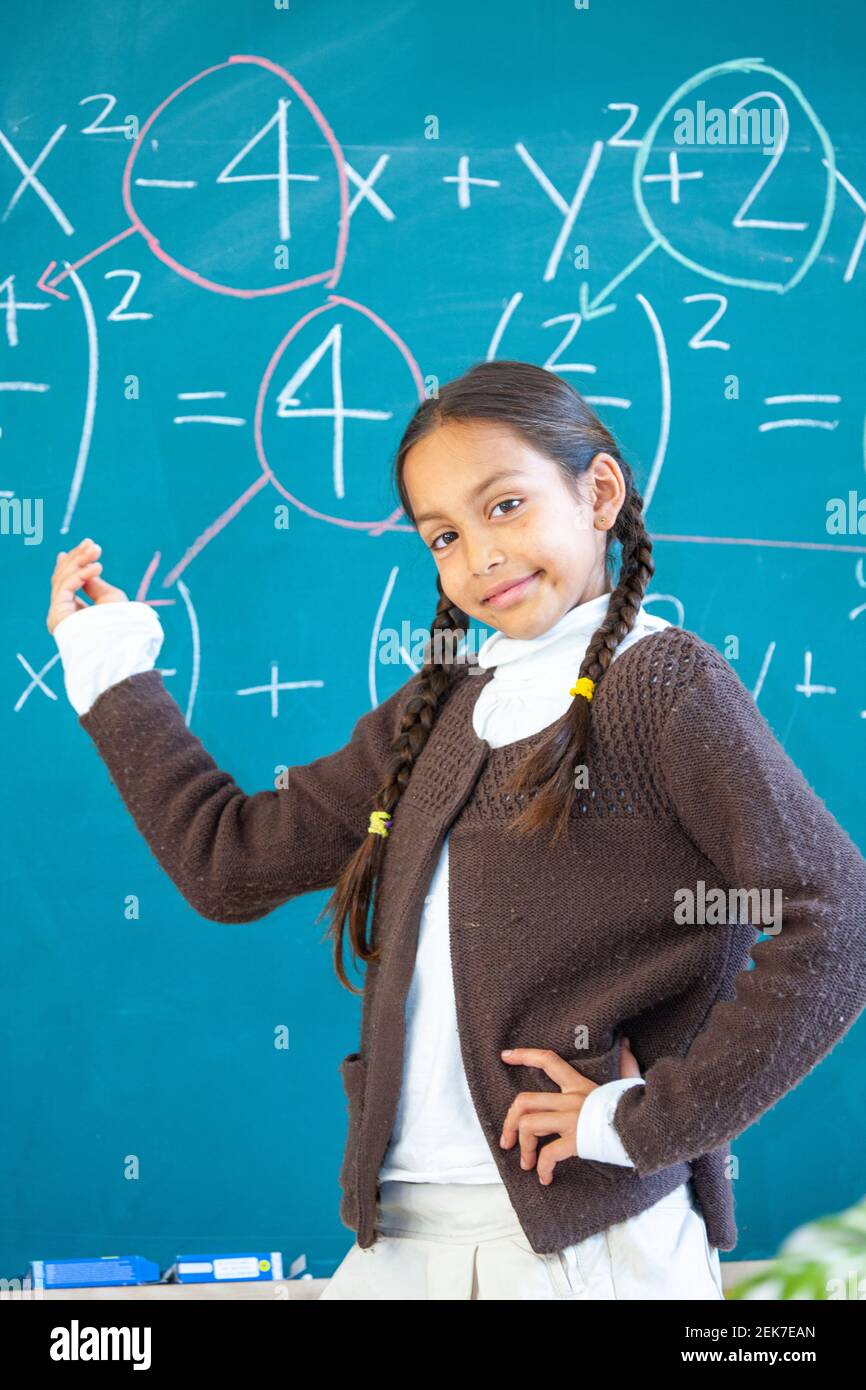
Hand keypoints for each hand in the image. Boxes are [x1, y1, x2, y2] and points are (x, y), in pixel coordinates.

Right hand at [46, 538, 128, 634]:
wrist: (121, 646)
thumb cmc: (120, 624)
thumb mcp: (110, 598)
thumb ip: (94, 582)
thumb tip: (84, 567)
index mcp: (75, 611)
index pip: (69, 582)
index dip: (75, 562)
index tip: (86, 544)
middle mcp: (64, 613)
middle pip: (63, 578)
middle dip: (77, 558)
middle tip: (92, 544)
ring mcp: (59, 614)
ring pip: (62, 580)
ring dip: (79, 562)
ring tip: (97, 551)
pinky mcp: (57, 615)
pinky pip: (65, 587)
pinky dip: (80, 574)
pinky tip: (97, 567)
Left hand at [498, 1035, 639, 1185]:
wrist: (648, 1127)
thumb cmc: (638, 1106)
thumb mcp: (629, 1080)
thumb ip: (624, 1062)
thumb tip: (625, 1042)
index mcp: (579, 1085)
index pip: (548, 1061)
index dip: (524, 1055)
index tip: (505, 1055)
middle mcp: (571, 1099)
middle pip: (524, 1101)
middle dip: (509, 1122)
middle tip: (507, 1140)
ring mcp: (571, 1119)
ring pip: (529, 1126)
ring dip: (523, 1147)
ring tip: (527, 1163)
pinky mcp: (575, 1140)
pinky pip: (548, 1154)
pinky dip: (542, 1168)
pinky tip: (545, 1178)